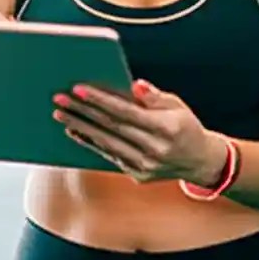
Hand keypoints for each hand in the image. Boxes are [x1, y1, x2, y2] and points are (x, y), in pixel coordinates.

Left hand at [52, 79, 227, 185]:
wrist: (200, 162)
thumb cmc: (185, 126)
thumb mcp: (177, 105)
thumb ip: (154, 96)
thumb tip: (134, 85)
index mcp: (167, 129)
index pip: (126, 112)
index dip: (100, 100)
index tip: (78, 89)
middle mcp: (155, 150)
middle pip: (111, 127)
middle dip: (82, 111)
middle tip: (59, 99)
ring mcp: (145, 166)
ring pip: (105, 143)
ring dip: (80, 127)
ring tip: (60, 113)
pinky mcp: (137, 175)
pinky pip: (109, 156)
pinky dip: (90, 143)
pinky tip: (74, 130)